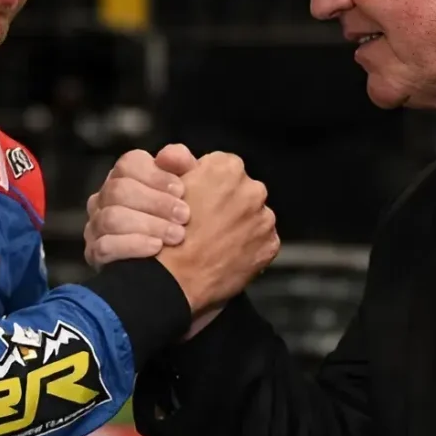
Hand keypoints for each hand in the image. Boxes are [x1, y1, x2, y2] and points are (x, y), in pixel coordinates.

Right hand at [84, 143, 194, 266]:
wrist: (172, 259)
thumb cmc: (177, 212)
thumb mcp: (186, 184)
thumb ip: (181, 163)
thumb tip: (166, 156)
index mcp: (124, 175)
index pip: (129, 164)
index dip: (156, 175)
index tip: (181, 190)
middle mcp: (104, 197)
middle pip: (119, 190)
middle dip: (156, 203)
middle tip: (185, 216)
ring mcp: (95, 225)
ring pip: (111, 218)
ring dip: (148, 225)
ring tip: (176, 235)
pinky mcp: (93, 253)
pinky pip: (104, 247)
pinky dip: (133, 245)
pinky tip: (156, 248)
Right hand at [160, 150, 279, 325]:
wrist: (170, 282)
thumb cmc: (165, 236)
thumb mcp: (166, 187)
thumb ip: (178, 161)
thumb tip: (177, 152)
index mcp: (227, 168)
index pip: (223, 168)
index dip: (207, 186)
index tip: (196, 202)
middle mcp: (252, 188)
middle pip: (241, 190)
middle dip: (227, 204)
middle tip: (204, 225)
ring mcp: (264, 217)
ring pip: (252, 215)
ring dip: (238, 225)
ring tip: (214, 244)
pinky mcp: (270, 243)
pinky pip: (261, 240)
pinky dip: (248, 247)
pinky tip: (226, 256)